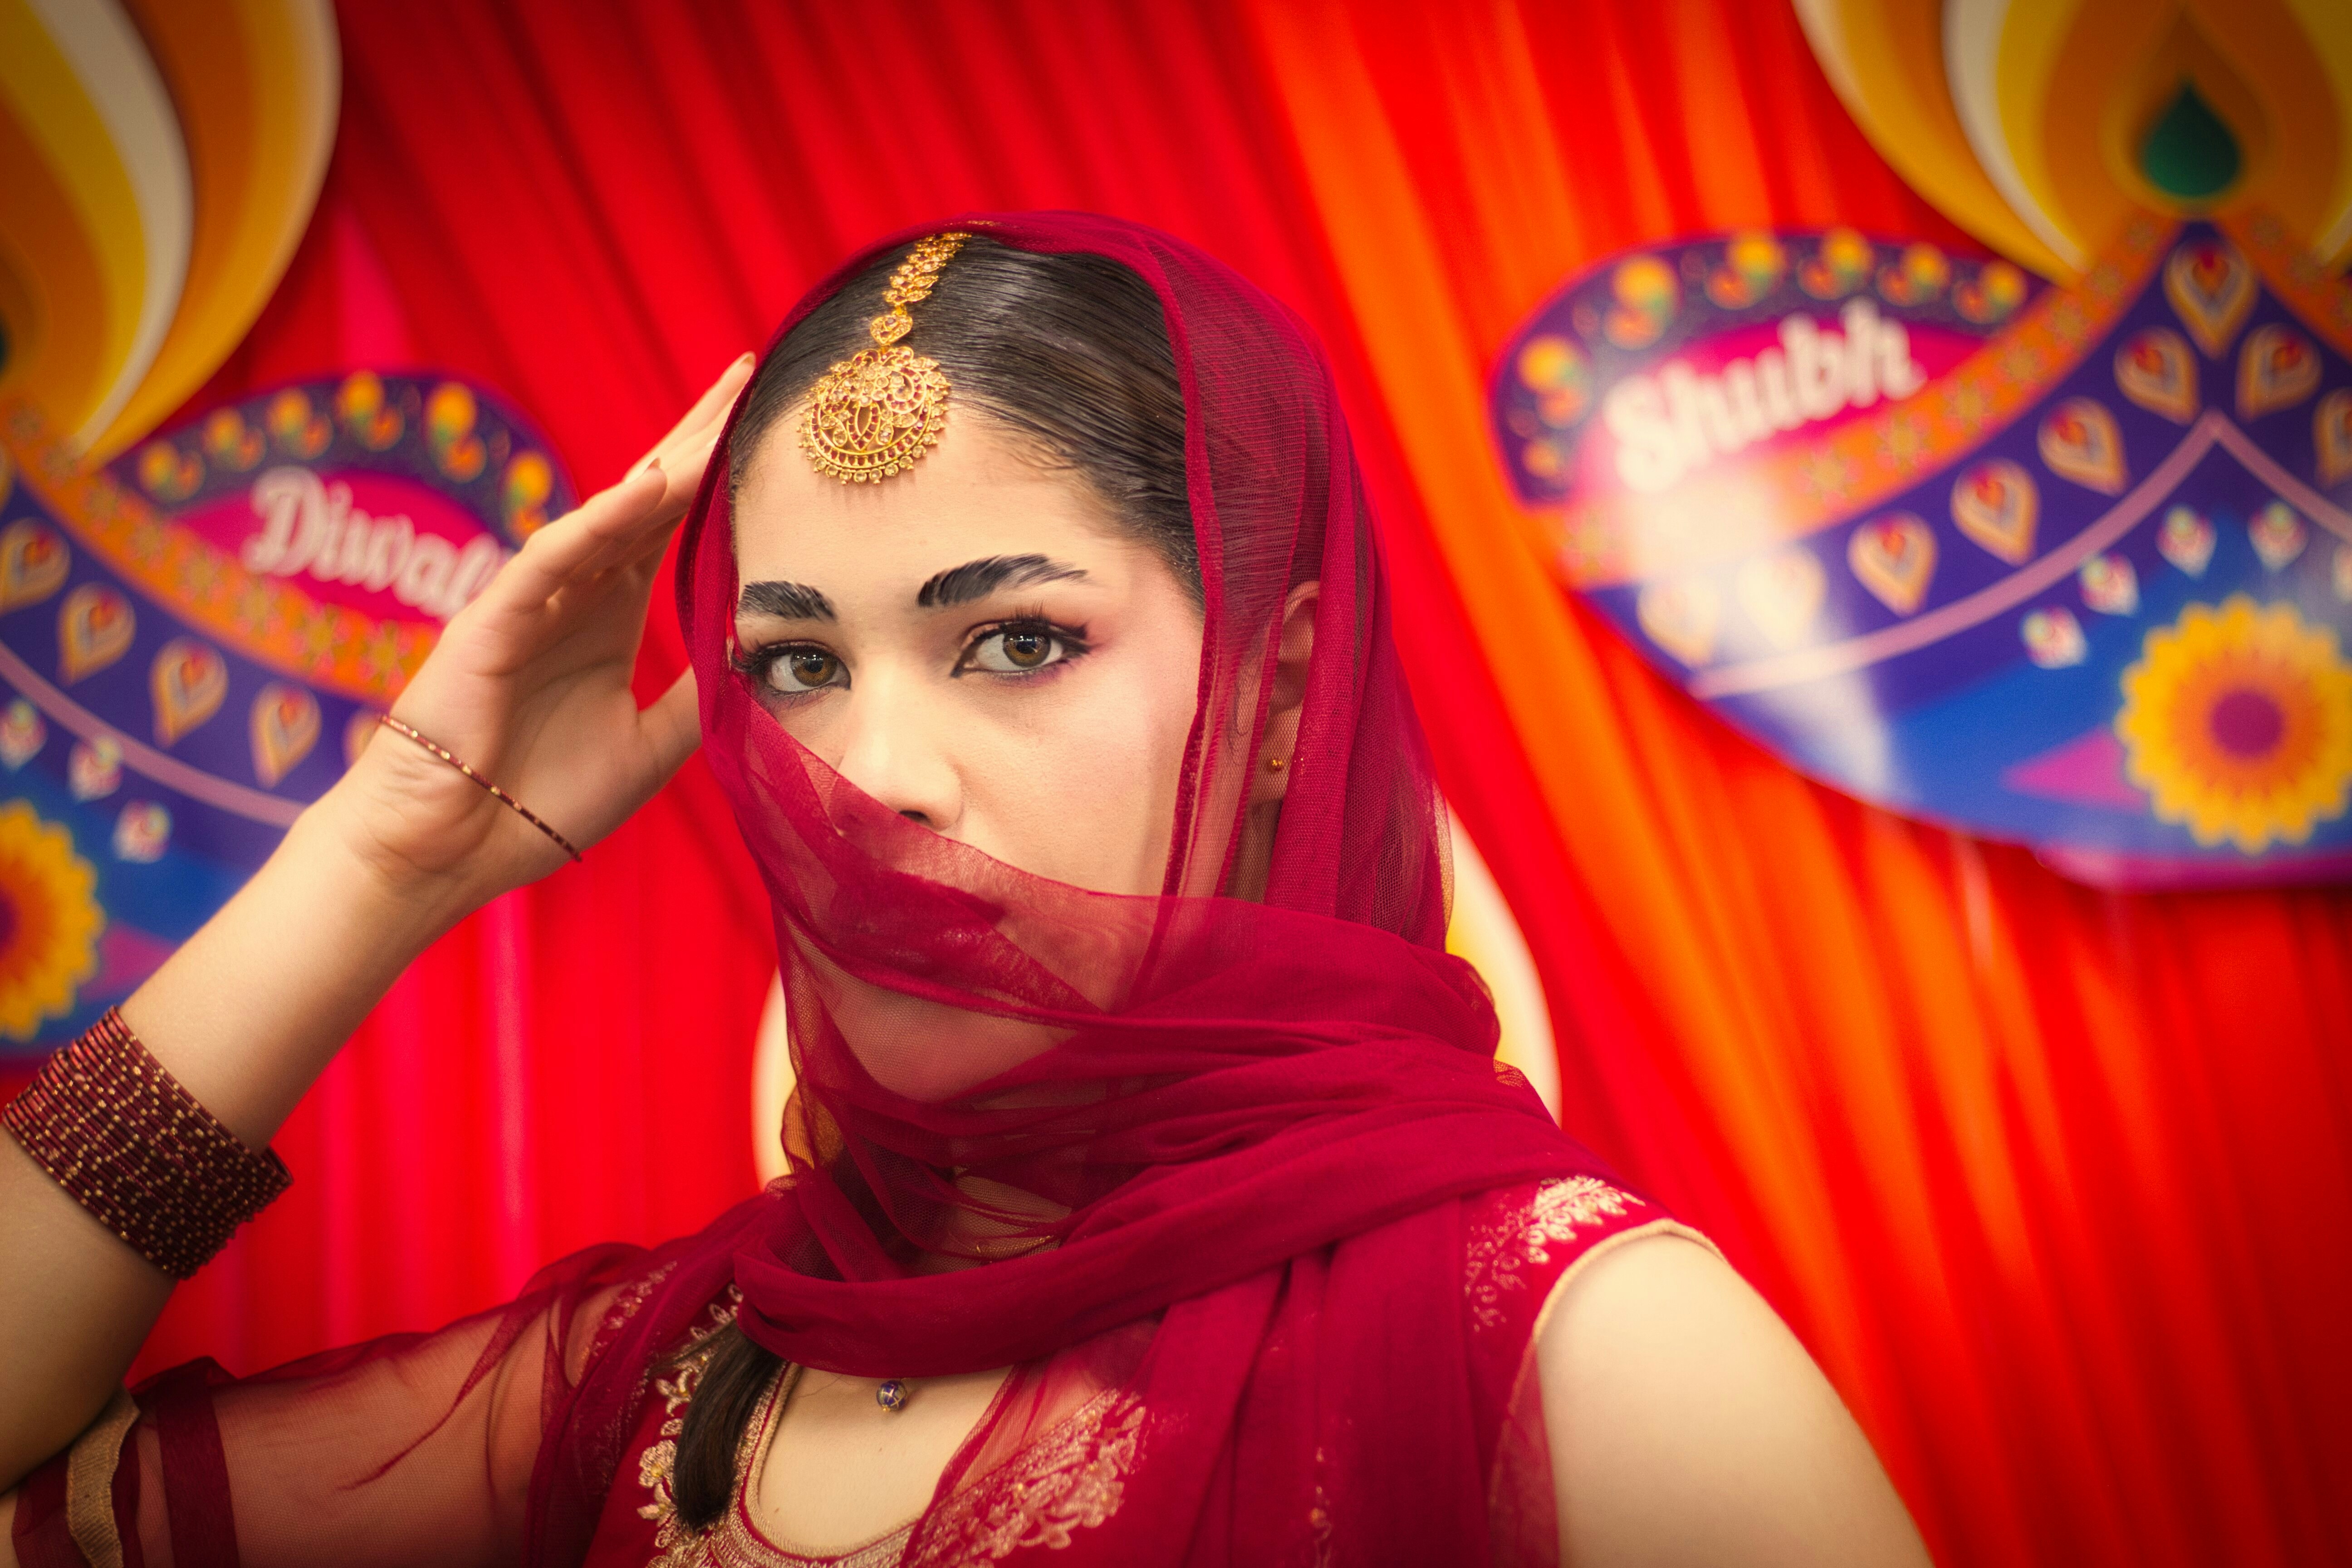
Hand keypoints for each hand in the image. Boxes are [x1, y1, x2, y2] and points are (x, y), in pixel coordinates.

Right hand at [314, 354, 753, 909]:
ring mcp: (530, 602)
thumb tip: (756, 664)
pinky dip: (597, 522)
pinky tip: (647, 487)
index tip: (761, 424)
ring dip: (664, 465)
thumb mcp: (647, 749)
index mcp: (608, 618)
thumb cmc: (536, 803)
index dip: (713, 476)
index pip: (670, 527)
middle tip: (746, 374)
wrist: (451, 851)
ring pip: (605, 516)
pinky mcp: (491, 623)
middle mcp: (573, 595)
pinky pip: (550, 560)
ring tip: (719, 414)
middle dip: (695, 436)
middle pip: (644, 497)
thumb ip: (695, 699)